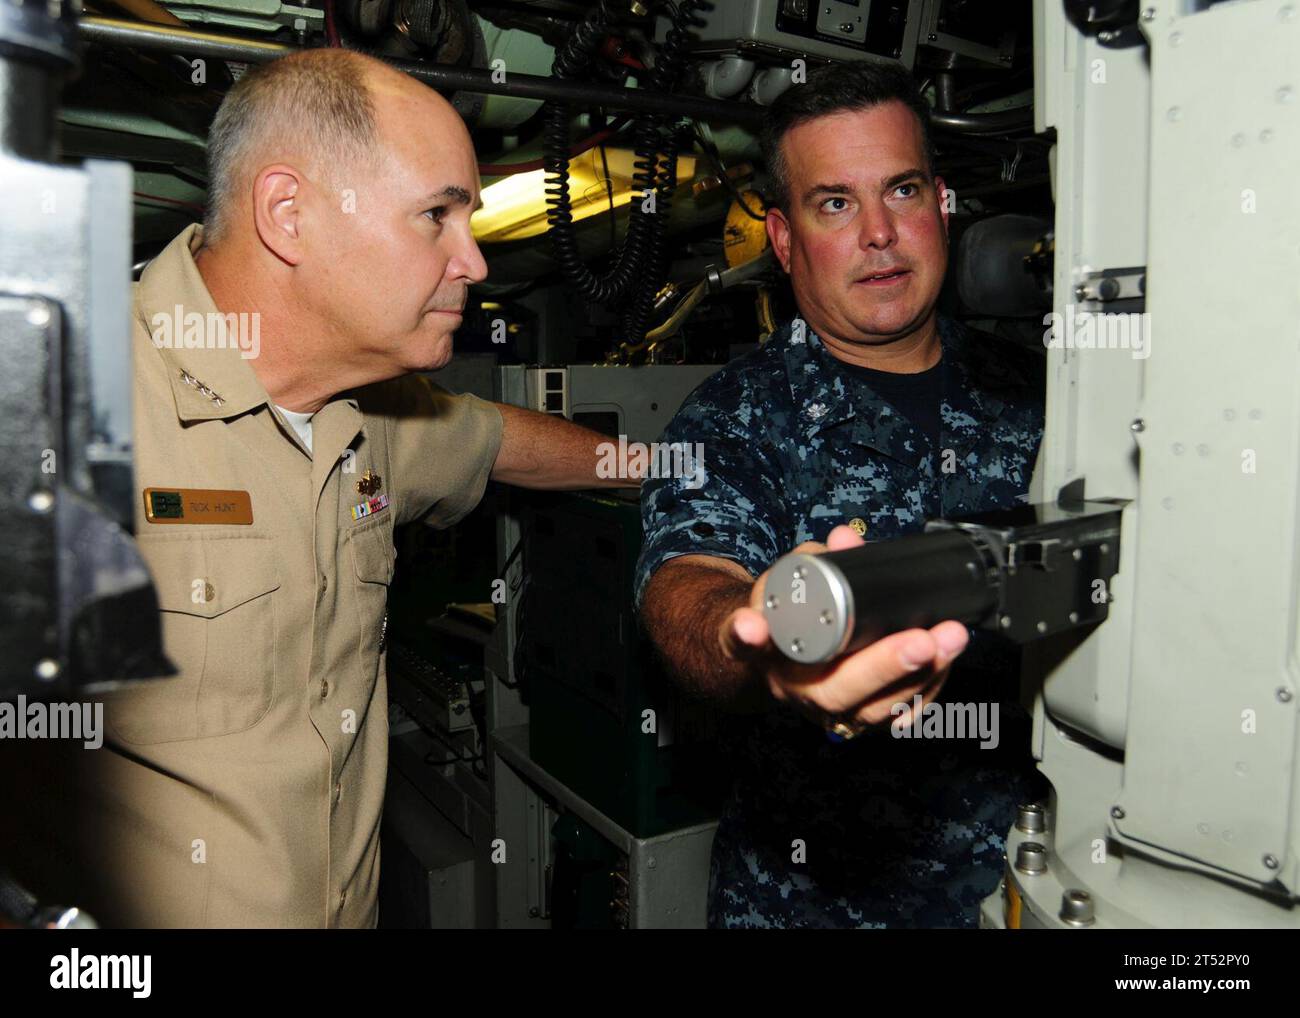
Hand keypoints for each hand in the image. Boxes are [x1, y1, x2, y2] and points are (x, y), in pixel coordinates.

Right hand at [717, 525, 969, 734]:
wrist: (784, 656)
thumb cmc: (786, 615)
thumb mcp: (786, 579)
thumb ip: (813, 559)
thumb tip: (845, 539)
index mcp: (762, 650)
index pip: (744, 645)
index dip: (748, 635)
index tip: (754, 626)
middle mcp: (791, 688)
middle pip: (835, 691)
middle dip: (883, 667)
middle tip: (921, 641)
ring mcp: (827, 710)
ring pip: (873, 709)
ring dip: (919, 677)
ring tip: (949, 640)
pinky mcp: (858, 718)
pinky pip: (894, 715)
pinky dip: (925, 691)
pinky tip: (945, 662)